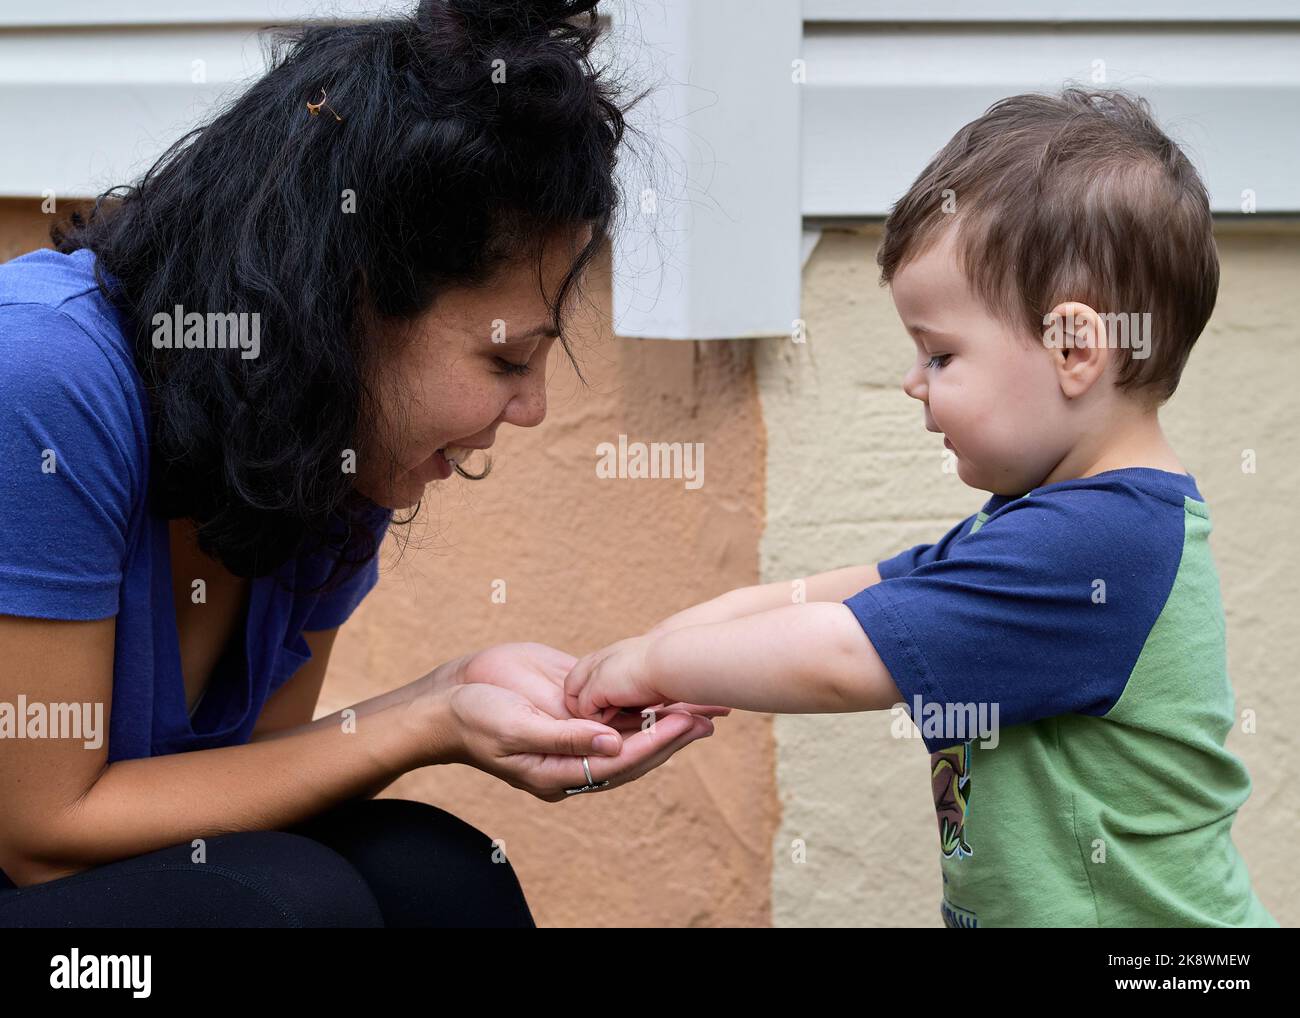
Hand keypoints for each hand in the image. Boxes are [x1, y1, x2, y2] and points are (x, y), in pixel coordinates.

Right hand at [433, 642, 722, 802]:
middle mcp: (577, 752)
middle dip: (675, 732)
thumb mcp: (517, 729)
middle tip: (713, 712)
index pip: (623, 759)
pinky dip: (643, 694)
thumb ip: (565, 738)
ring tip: (705, 701)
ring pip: (631, 724)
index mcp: (563, 770)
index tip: (688, 723)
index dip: (657, 741)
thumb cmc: (475, 720)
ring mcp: (577, 728)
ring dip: (667, 714)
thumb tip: (614, 741)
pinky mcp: (573, 702)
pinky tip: (669, 684)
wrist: (448, 699)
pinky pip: (614, 701)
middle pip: (638, 747)